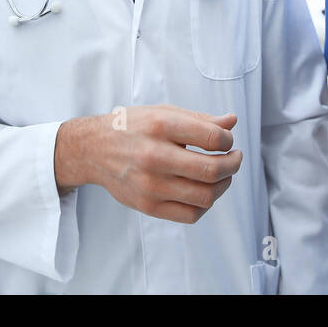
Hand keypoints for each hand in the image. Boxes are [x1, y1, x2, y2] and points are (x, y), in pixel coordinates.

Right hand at [55, 105, 242, 224]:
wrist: (93, 149)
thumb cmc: (131, 127)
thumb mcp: (163, 112)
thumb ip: (199, 119)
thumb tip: (232, 122)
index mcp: (160, 126)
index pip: (212, 137)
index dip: (228, 140)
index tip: (226, 140)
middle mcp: (154, 156)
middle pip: (212, 170)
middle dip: (233, 164)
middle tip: (234, 158)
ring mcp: (150, 185)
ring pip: (205, 196)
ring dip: (223, 185)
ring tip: (222, 175)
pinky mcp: (148, 206)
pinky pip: (190, 214)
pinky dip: (205, 205)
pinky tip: (203, 191)